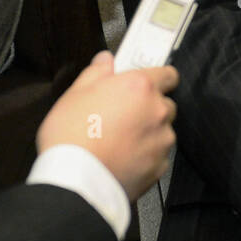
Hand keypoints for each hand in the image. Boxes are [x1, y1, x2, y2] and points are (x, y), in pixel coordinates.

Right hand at [36, 51, 177, 201]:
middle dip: (149, 108)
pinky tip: (123, 158)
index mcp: (140, 87)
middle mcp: (157, 111)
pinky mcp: (159, 166)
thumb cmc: (72, 135)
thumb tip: (105, 60)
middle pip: (165, 104)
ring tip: (119, 141)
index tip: (147, 84)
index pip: (168, 74)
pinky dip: (145, 156)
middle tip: (124, 115)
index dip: (158, 78)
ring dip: (148, 133)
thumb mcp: (75, 94)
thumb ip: (96, 72)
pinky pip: (157, 156)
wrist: (76, 181)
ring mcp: (161, 140)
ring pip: (163, 131)